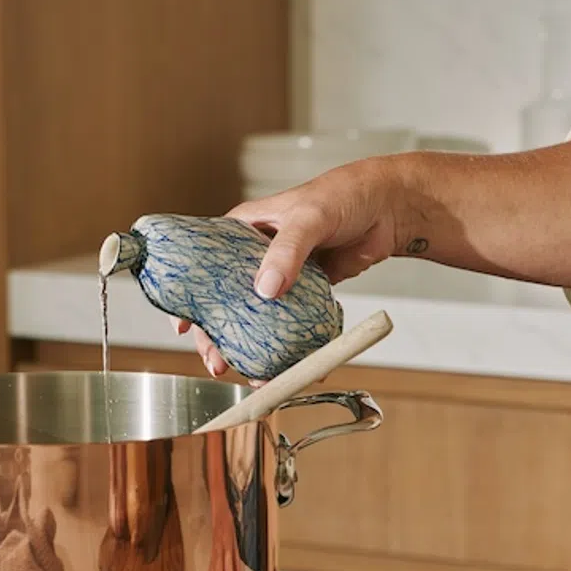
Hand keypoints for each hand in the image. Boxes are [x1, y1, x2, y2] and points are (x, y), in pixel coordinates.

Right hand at [180, 158, 407, 377]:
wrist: (387, 208)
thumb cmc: (343, 195)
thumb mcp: (308, 217)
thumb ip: (287, 252)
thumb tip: (265, 290)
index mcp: (242, 231)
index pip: (203, 267)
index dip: (189, 299)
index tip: (183, 327)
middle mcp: (254, 256)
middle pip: (226, 303)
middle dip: (220, 337)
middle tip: (220, 364)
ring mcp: (280, 277)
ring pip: (257, 320)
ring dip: (255, 349)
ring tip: (257, 376)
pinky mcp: (304, 293)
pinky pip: (290, 325)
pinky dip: (289, 347)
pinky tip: (292, 367)